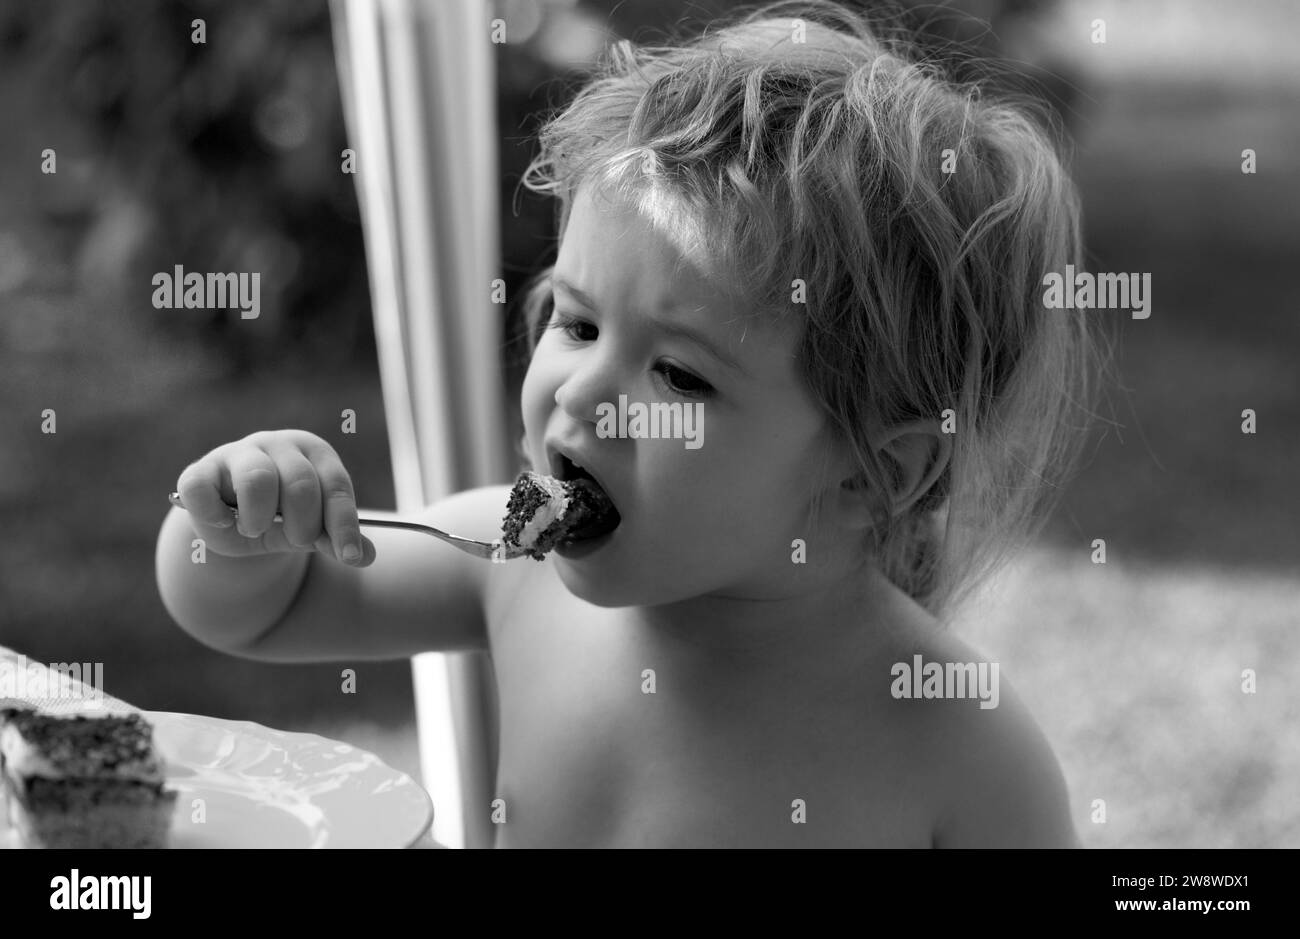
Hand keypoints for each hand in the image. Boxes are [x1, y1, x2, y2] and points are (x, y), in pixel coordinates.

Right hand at [174, 430, 375, 565]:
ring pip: (257, 480)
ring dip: (260, 518)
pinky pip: (202, 488)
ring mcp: (237, 453)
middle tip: (295, 540)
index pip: (336, 485)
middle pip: (300, 484)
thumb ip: (336, 540)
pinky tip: (222, 522)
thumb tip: (365, 557)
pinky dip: (214, 514)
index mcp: (314, 452)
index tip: (350, 556)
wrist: (233, 521)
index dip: (344, 524)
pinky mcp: (200, 471)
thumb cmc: (281, 518)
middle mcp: (278, 444)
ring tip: (255, 529)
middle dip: (303, 526)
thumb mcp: (312, 529)